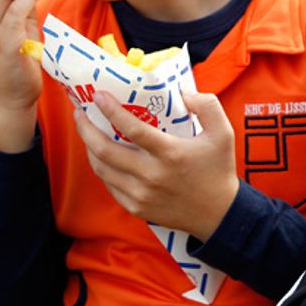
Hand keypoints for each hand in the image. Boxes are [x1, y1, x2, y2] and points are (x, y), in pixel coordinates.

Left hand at [76, 91, 239, 240]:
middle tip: (80, 112)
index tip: (98, 95)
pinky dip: (103, 169)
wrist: (220, 214)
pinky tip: (103, 157)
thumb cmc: (219, 170)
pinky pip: (110, 186)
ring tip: (87, 132)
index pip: (133, 129)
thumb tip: (184, 92)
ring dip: (89, 148)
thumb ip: (207, 106)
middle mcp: (151, 175)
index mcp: (171, 154)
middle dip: (86, 128)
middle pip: (105, 150)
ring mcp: (141, 194)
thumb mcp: (224, 134)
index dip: (111, 110)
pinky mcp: (137, 208)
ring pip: (102, 169)